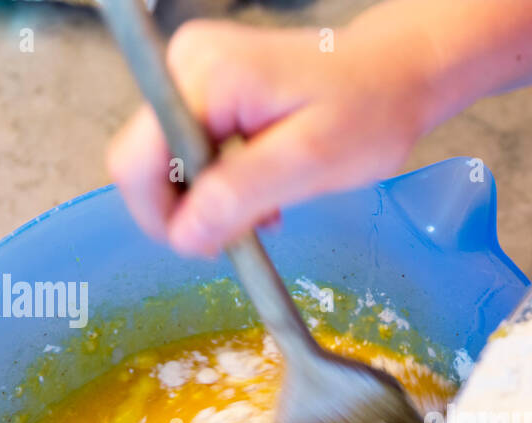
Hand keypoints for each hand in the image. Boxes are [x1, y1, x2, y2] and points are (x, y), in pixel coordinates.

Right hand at [106, 16, 447, 256]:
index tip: (209, 247)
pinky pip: (192, 149)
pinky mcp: (208, 87)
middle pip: (147, 164)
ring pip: (169, 163)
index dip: (163, 216)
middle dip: (191, 209)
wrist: (395, 75)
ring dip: (212, 200)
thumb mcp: (310, 162)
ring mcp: (194, 73)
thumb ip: (241, 195)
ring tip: (268, 208)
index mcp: (204, 76)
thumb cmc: (368, 111)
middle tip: (248, 231)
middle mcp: (185, 65)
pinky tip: (264, 192)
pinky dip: (222, 182)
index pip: (136, 161)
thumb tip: (183, 234)